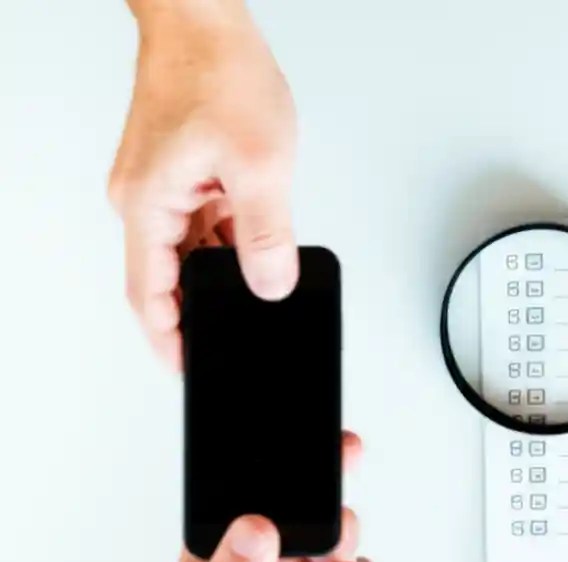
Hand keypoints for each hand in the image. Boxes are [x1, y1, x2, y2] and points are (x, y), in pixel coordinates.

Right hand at [110, 0, 298, 369]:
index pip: (150, 294)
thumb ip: (266, 235)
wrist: (207, 20)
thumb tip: (270, 286)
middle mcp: (144, 197)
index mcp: (147, 203)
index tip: (192, 369)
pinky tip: (259, 236)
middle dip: (207, 304)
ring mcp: (161, 183)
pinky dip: (230, 234)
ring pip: (192, 248)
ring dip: (226, 266)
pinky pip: (203, 219)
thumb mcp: (260, 165)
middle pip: (171, 275)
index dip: (170, 339)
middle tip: (245, 328)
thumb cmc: (218, 73)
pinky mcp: (181, 168)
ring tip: (262, 278)